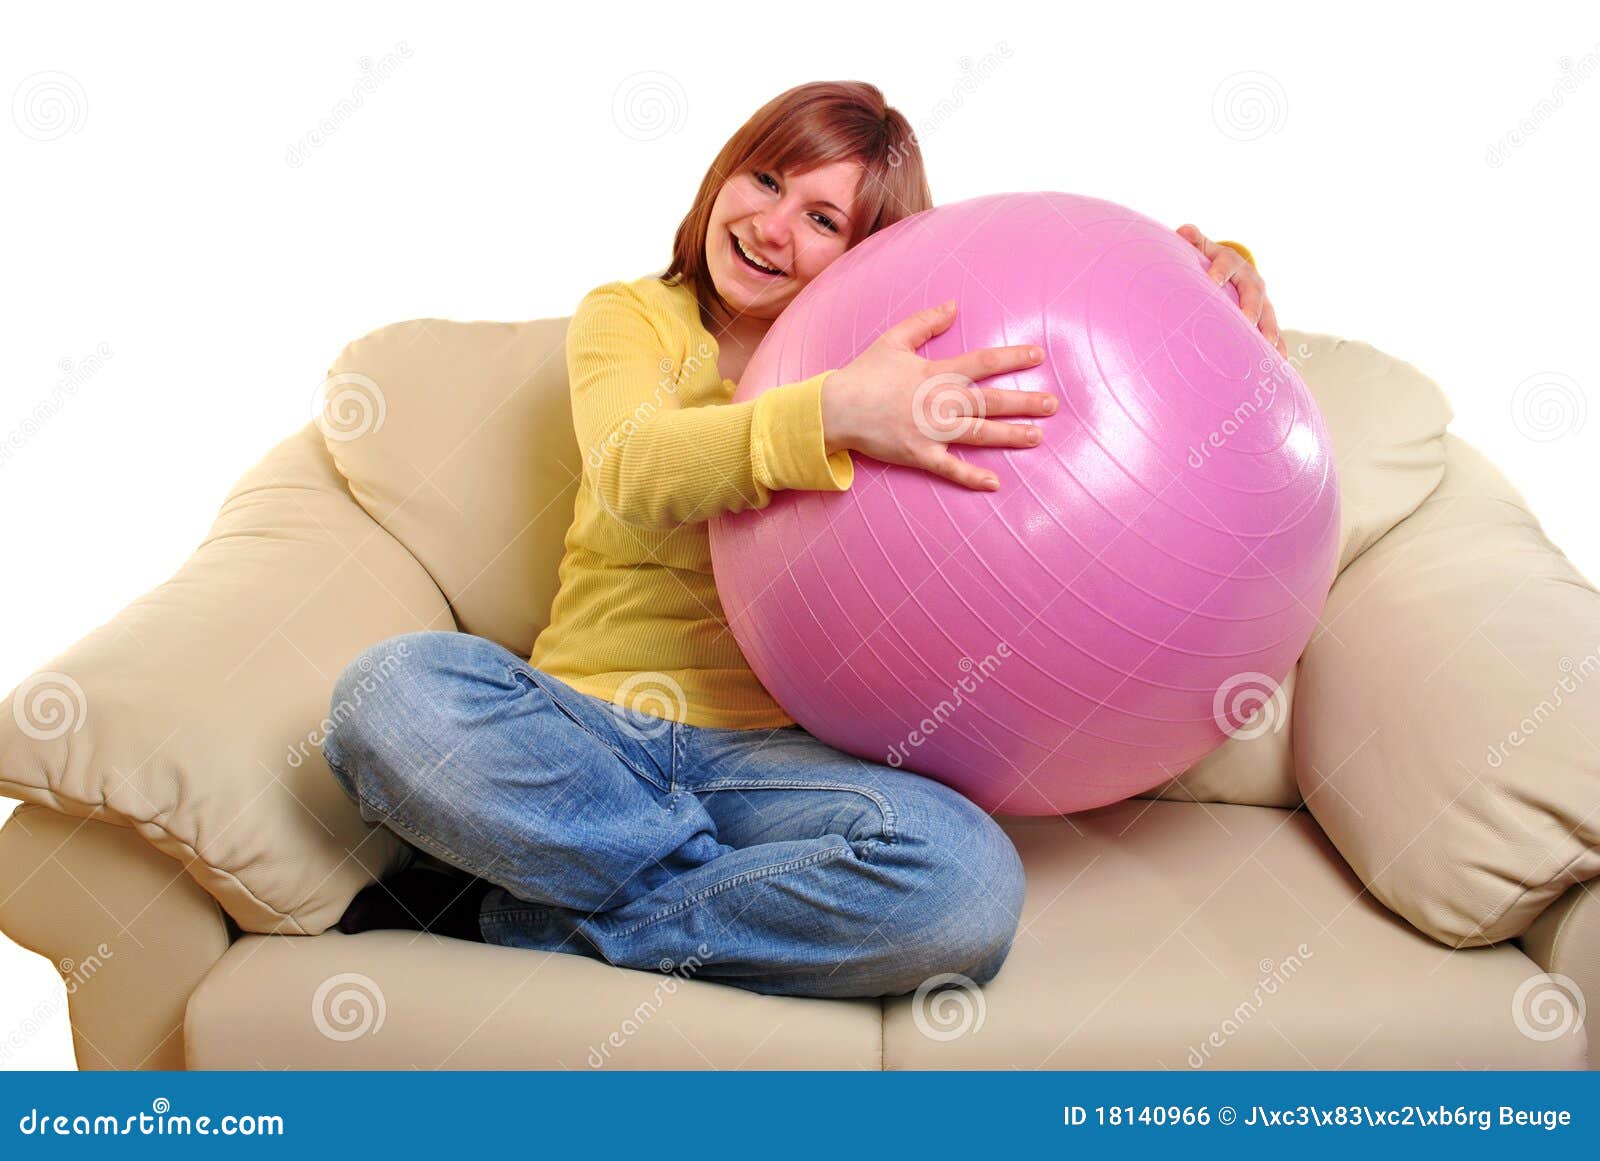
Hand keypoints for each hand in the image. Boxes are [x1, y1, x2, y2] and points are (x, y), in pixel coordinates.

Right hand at [821, 299, 1053, 490]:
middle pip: (990, 401)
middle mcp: (938, 402)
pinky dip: (971, 476)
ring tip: (1037, 437)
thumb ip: (926, 322)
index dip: (1012, 358)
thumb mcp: (894, 340)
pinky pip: (950, 468)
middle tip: (1052, 404)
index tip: (1038, 357)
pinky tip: (995, 482)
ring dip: (1010, 436)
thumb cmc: (864, 374)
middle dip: (1024, 402)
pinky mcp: (919, 454)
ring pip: (978, 434)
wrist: (835, 409)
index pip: (982, 362)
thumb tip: (953, 305)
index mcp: (935, 372)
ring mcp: (930, 430)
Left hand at [1175, 224, 1285, 357]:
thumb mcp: (1200, 250)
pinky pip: (1274, 334)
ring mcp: (1262, 301)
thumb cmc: (1205, 263)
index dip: (1220, 271)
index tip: (1212, 281)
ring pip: (1269, 316)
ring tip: (1267, 350)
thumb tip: (1184, 230)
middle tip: (1247, 323)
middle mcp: (1251, 281)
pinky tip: (1279, 365)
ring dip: (1270, 333)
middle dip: (1252, 308)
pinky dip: (1277, 349)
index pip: (1226, 264)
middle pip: (1254, 294)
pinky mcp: (1265, 319)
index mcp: (1231, 262)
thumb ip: (1192, 241)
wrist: (1226, 271)